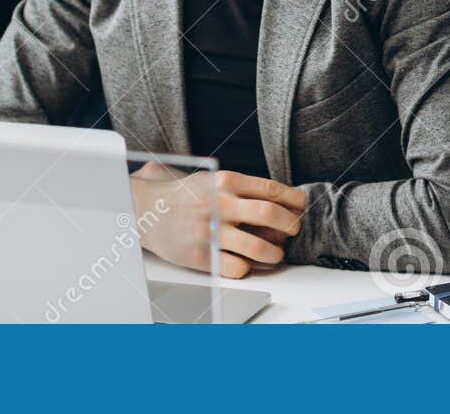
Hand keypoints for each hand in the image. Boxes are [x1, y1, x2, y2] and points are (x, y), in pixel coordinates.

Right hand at [130, 162, 305, 279]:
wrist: (147, 209)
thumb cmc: (186, 195)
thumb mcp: (213, 180)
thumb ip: (243, 189)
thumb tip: (281, 204)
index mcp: (226, 181)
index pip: (271, 190)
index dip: (294, 201)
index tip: (302, 207)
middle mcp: (219, 204)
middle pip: (270, 215)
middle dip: (291, 225)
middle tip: (294, 231)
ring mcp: (210, 231)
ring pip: (258, 248)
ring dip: (275, 253)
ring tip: (276, 253)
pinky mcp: (201, 255)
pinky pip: (237, 267)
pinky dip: (249, 268)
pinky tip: (247, 263)